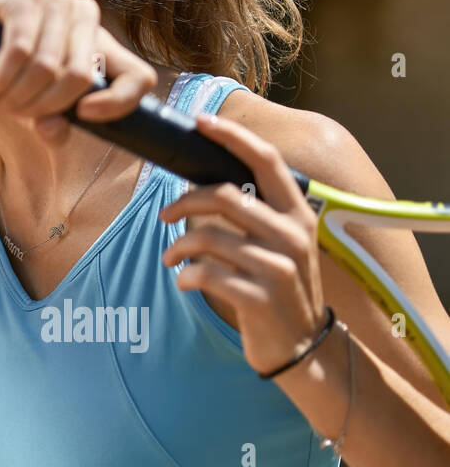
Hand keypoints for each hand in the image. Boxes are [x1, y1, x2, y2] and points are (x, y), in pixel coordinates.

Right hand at [0, 0, 157, 140]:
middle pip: (80, 78)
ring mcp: (56, 0)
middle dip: (39, 106)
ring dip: (13, 96)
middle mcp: (84, 14)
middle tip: (10, 112)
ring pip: (46, 68)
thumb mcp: (29, 98)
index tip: (84, 116)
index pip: (137, 76)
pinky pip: (19, 52)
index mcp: (98, 40)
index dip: (119, 103)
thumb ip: (49, 121)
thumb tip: (55, 131)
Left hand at [157, 113, 327, 378]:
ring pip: (207, 236)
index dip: (232, 136)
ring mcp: (279, 266)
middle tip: (165, 215)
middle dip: (184, 201)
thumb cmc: (276, 283)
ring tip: (171, 257)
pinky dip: (185, 275)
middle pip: (224, 195)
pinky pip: (205, 273)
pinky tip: (184, 281)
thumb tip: (199, 178)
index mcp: (297, 212)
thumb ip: (251, 210)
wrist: (300, 344)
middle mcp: (292, 234)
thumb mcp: (276, 242)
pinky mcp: (261, 297)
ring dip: (177, 246)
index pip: (265, 160)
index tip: (200, 121)